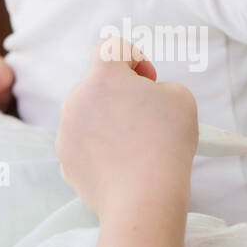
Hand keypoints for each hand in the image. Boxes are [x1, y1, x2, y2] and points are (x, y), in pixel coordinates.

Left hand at [55, 37, 197, 219]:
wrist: (143, 199)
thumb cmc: (166, 143)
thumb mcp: (180, 97)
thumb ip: (159, 86)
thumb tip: (143, 98)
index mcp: (102, 75)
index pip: (113, 47)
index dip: (135, 58)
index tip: (149, 82)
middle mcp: (75, 98)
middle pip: (98, 84)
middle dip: (121, 94)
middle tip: (147, 117)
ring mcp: (65, 131)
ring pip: (88, 115)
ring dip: (109, 121)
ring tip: (136, 145)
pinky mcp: (65, 160)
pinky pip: (83, 144)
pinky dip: (100, 149)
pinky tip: (122, 164)